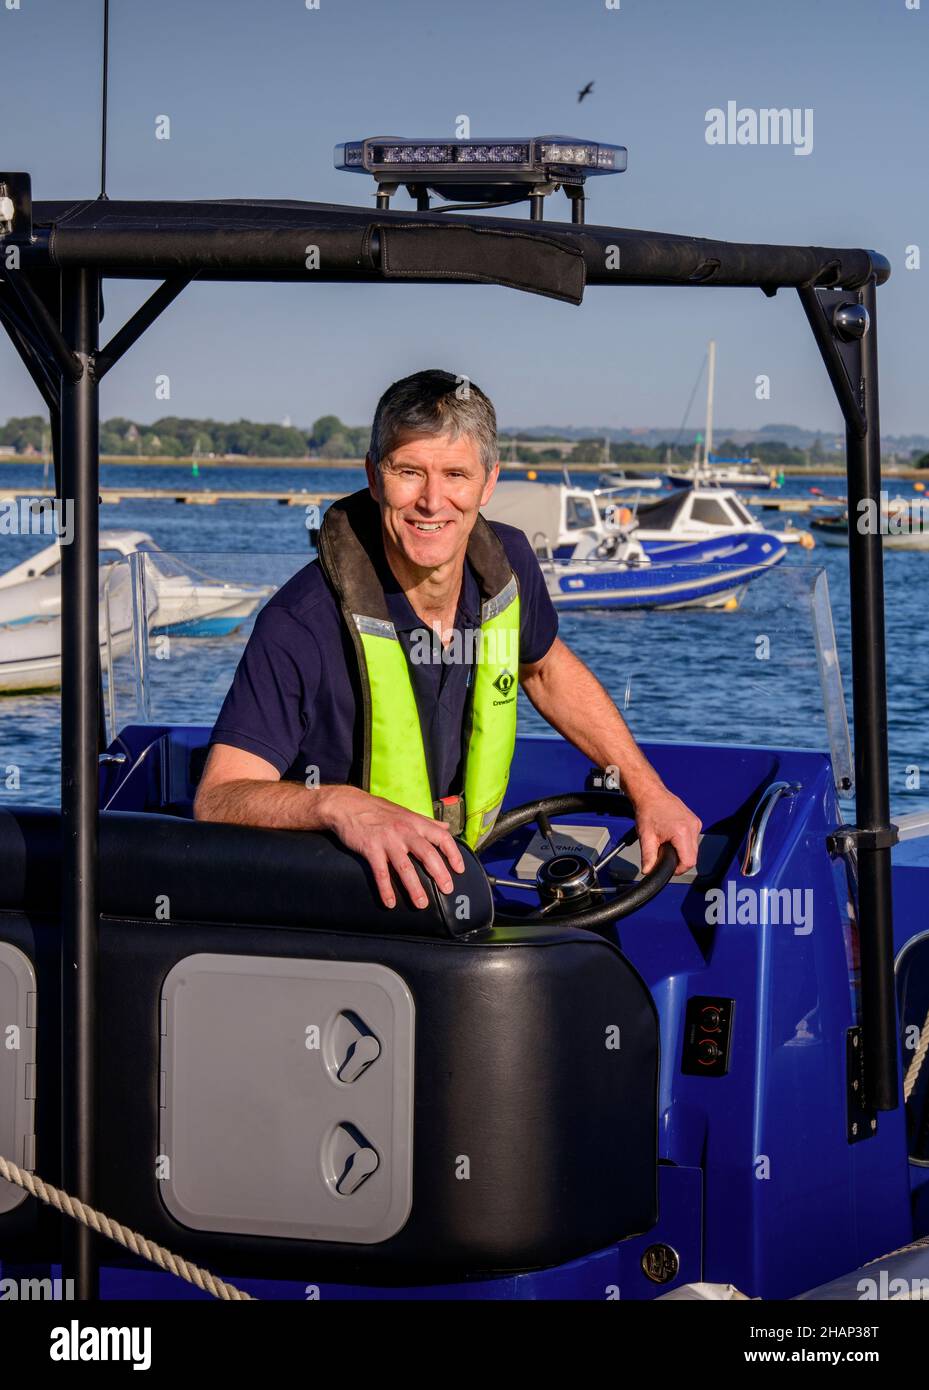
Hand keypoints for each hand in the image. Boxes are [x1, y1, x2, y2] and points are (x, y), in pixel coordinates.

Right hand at [320, 786, 465, 909]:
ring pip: (405, 867)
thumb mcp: (406, 813)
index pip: (441, 837)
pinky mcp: (370, 848)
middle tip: (447, 890)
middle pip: (427, 854)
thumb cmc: (379, 811)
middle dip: (439, 873)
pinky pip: (380, 872)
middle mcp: (404, 831)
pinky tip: (390, 903)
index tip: (460, 869)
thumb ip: (427, 823)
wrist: (348, 805)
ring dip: (414, 888)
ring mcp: (387, 840)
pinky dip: (386, 889)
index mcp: (415, 823)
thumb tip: (446, 829)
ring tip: (421, 904)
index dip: (453, 853)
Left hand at [629, 781, 701, 876]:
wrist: (651, 794)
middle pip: (693, 857)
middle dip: (679, 860)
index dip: (678, 869)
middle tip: (664, 854)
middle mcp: (692, 827)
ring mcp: (695, 823)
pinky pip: (693, 840)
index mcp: (682, 832)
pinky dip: (684, 843)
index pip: (689, 862)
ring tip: (667, 843)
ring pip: (694, 849)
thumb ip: (648, 857)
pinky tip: (672, 837)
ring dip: (682, 852)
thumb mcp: (645, 837)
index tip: (669, 868)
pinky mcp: (695, 822)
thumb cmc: (648, 810)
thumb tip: (648, 871)